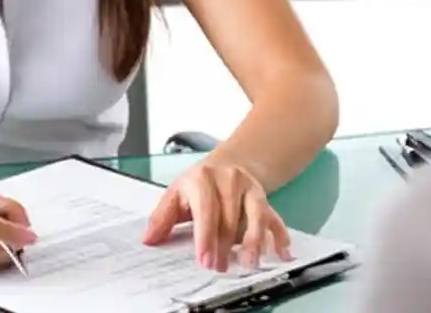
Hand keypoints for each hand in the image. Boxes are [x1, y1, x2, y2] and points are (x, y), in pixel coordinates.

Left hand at [142, 162, 292, 271]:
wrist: (227, 164)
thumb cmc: (198, 184)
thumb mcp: (176, 194)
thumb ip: (162, 217)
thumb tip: (149, 238)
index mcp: (202, 178)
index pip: (205, 209)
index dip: (205, 236)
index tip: (204, 258)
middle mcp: (229, 179)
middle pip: (230, 217)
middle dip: (225, 245)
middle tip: (220, 267)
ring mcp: (250, 188)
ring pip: (256, 215)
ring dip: (254, 240)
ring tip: (249, 262)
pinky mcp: (265, 198)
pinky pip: (275, 217)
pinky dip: (279, 236)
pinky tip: (282, 252)